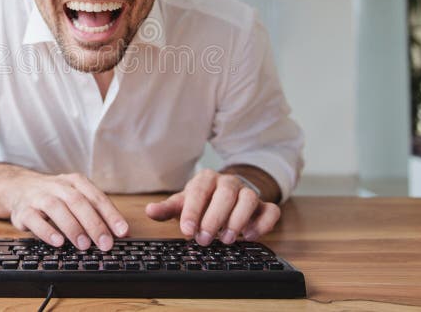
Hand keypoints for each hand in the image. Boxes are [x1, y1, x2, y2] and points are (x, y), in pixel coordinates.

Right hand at [7, 172, 128, 251]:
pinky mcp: (23, 210)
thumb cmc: (54, 195)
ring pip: (56, 208)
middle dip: (94, 224)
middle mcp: (58, 186)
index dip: (111, 214)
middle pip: (78, 202)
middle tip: (105, 243)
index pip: (96, 197)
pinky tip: (58, 242)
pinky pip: (34, 220)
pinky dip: (47, 231)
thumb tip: (118, 233)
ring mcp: (39, 197)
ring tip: (84, 245)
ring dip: (72, 227)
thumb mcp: (74, 195)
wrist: (18, 187)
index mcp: (75, 181)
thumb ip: (94, 211)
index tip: (122, 232)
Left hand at [145, 169, 280, 245]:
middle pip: (225, 194)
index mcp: (206, 179)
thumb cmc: (201, 201)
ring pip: (249, 199)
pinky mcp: (263, 206)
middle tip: (204, 240)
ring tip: (226, 240)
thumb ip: (167, 209)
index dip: (193, 211)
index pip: (200, 191)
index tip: (187, 231)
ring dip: (238, 220)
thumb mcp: (183, 203)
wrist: (224, 195)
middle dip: (214, 219)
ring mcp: (248, 192)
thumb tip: (149, 211)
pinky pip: (271, 210)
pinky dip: (263, 223)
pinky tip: (250, 237)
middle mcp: (229, 182)